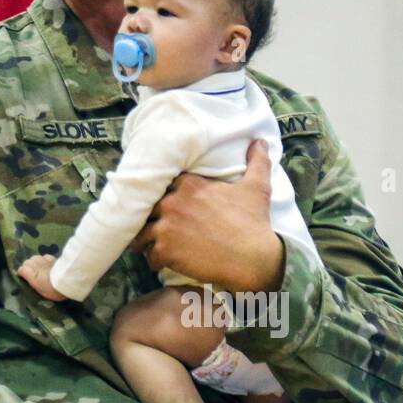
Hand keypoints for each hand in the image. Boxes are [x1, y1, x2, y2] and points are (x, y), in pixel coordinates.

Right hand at [16, 255, 67, 300]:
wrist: (67, 281)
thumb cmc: (52, 290)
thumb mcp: (39, 289)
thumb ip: (31, 281)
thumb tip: (23, 273)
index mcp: (32, 274)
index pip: (21, 269)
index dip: (21, 272)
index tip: (21, 275)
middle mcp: (36, 265)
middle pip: (27, 262)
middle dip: (27, 266)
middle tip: (31, 272)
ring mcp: (44, 260)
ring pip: (35, 257)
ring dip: (35, 262)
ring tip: (38, 267)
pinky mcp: (52, 258)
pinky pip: (44, 256)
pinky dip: (44, 259)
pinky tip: (46, 263)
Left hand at [129, 139, 284, 294]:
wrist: (253, 258)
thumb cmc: (254, 222)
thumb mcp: (257, 187)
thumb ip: (256, 161)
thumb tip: (260, 141)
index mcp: (189, 184)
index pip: (164, 184)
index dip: (166, 195)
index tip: (169, 204)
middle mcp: (172, 202)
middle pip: (149, 207)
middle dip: (152, 216)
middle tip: (157, 225)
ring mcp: (166, 226)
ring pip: (143, 232)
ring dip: (146, 239)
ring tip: (152, 245)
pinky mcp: (165, 250)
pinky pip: (150, 255)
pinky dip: (154, 260)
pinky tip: (161, 262)